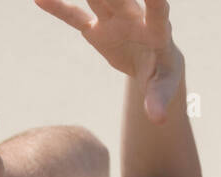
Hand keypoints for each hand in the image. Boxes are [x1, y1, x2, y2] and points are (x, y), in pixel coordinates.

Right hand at [36, 0, 182, 121]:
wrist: (152, 63)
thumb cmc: (161, 74)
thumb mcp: (162, 89)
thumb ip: (158, 102)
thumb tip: (157, 120)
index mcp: (157, 31)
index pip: (158, 12)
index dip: (154, 0)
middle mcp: (134, 18)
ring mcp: (114, 20)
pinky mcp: (95, 30)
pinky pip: (74, 18)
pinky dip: (58, 8)